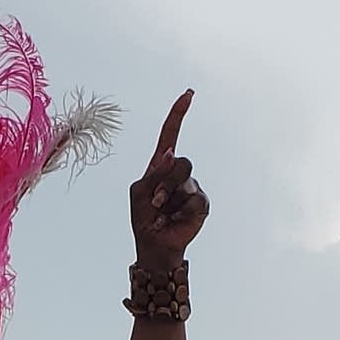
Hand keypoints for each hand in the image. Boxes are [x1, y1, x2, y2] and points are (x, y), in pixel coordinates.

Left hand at [130, 90, 207, 264]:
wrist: (154, 245)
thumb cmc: (143, 218)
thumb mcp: (138, 193)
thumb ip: (153, 173)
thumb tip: (170, 154)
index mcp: (160, 165)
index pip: (170, 135)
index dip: (178, 115)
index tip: (188, 94)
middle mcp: (178, 173)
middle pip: (180, 161)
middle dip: (165, 182)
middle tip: (154, 203)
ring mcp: (191, 187)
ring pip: (186, 180)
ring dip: (169, 198)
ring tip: (161, 214)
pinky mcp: (201, 203)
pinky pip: (194, 200)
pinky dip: (180, 212)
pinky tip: (173, 220)